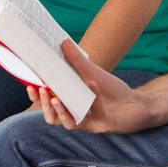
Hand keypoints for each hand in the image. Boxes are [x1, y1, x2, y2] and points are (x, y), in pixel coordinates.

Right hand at [24, 39, 155, 133]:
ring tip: (57, 98)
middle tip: (42, 90)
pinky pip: (96, 114)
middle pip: (52, 118)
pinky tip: (92, 84)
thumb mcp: (93, 72)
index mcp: (70, 105)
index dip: (36, 98)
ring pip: (69, 124)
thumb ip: (77, 61)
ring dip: (61, 112)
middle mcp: (76, 117)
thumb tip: (63, 42)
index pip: (47, 105)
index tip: (30, 85)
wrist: (138, 103)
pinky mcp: (105, 124)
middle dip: (45, 106)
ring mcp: (90, 123)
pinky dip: (93, 99)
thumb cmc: (113, 91)